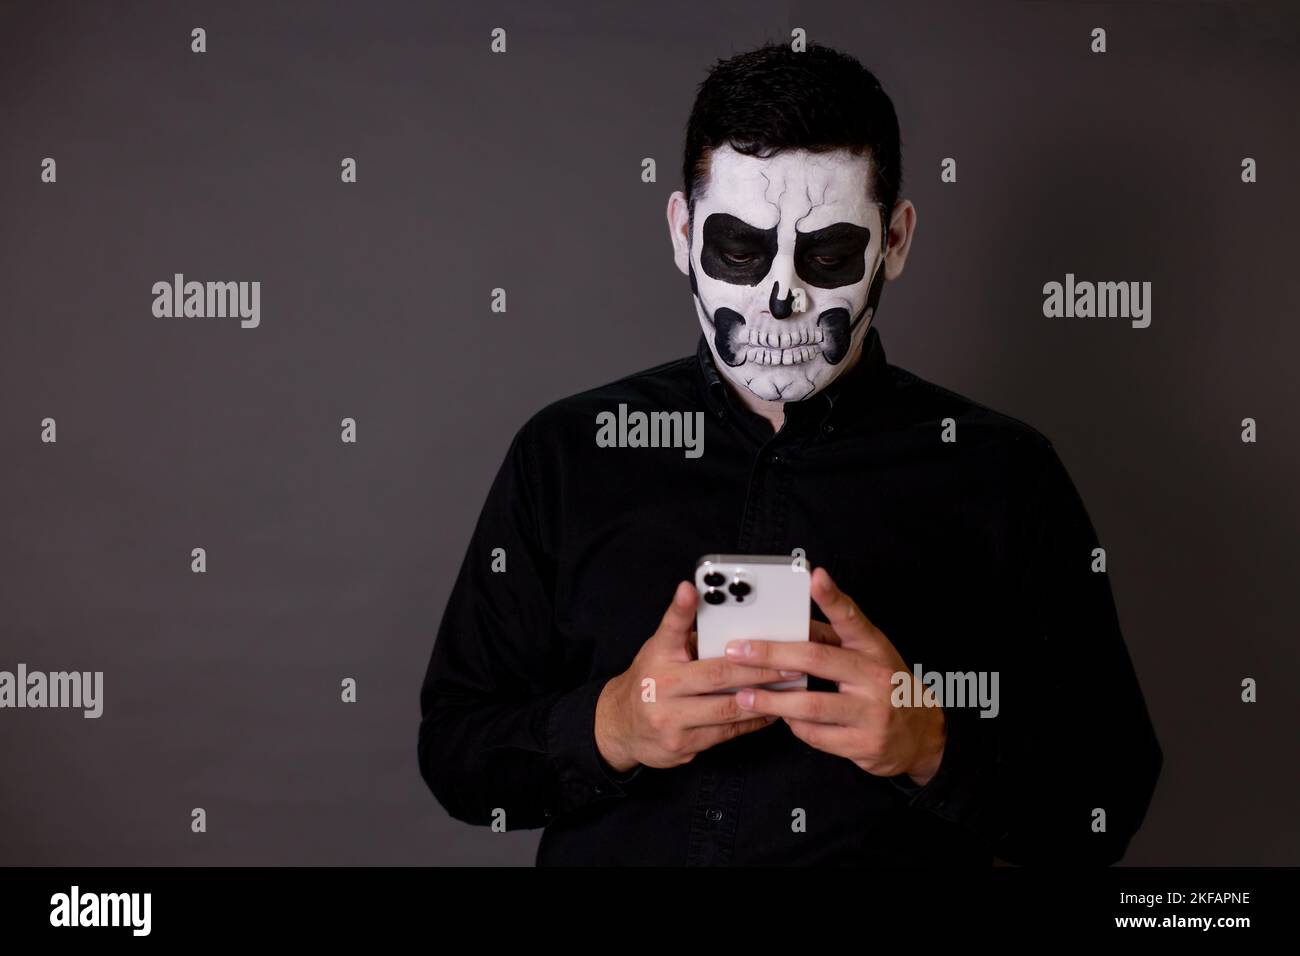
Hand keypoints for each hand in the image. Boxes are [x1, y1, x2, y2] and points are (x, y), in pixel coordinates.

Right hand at [594, 581, 787, 771]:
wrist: (621, 727)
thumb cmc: (650, 680)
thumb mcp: (658, 648)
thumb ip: (680, 625)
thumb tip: (693, 590)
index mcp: (658, 659)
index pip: (672, 629)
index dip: (683, 609)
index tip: (693, 589)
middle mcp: (663, 689)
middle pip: (718, 676)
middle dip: (760, 670)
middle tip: (792, 663)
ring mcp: (672, 721)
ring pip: (727, 709)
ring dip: (764, 698)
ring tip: (791, 688)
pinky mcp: (685, 746)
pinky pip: (727, 733)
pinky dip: (753, 720)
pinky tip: (773, 710)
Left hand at [723, 567, 946, 784]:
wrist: (923, 736)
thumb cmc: (885, 686)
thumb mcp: (870, 655)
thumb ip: (835, 641)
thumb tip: (789, 627)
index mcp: (874, 648)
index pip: (852, 617)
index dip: (832, 597)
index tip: (814, 576)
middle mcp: (875, 677)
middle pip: (817, 660)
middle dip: (771, 654)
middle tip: (739, 651)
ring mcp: (872, 713)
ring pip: (812, 704)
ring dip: (773, 700)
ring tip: (743, 695)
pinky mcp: (863, 744)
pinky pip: (817, 735)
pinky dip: (794, 726)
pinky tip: (781, 718)